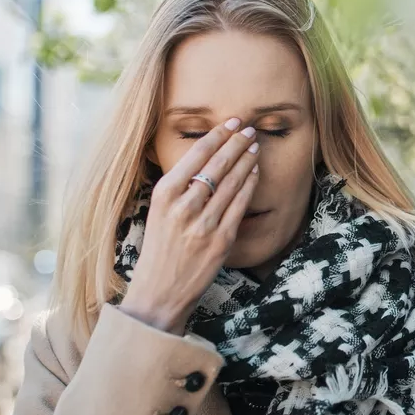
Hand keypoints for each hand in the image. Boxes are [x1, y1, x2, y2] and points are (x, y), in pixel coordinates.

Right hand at [119, 117, 258, 334]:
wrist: (159, 291)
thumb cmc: (159, 249)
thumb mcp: (158, 212)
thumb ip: (178, 188)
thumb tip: (203, 160)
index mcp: (164, 194)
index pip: (196, 155)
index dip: (217, 136)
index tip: (230, 122)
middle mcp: (183, 206)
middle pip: (217, 165)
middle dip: (236, 143)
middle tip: (249, 128)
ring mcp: (204, 224)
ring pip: (232, 183)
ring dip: (246, 160)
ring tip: (254, 145)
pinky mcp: (221, 241)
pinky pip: (240, 206)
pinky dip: (249, 185)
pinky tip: (255, 172)